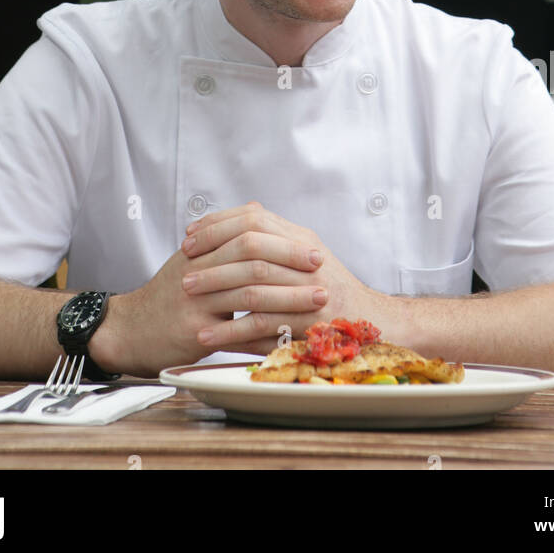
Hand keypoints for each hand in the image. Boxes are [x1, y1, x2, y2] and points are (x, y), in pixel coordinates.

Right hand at [92, 211, 329, 375]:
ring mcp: (196, 301)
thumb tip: (257, 209)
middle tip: (321, 265)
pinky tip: (293, 335)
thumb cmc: (168, 295)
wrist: (131, 330)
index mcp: (201, 249)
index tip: (312, 247)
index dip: (282, 239)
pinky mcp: (194, 331)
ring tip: (318, 300)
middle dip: (291, 260)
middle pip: (252, 257)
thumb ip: (223, 236)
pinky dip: (269, 333)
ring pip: (251, 294)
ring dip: (290, 297)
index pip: (247, 233)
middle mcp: (198, 269)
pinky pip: (239, 333)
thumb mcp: (191, 258)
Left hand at [180, 201, 387, 356]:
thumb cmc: (330, 288)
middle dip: (211, 254)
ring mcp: (307, 290)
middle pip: (250, 246)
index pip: (254, 218)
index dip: (218, 224)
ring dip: (216, 290)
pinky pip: (261, 325)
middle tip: (183, 266)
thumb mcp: (305, 253)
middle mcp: (305, 258)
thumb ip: (275, 236)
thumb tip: (239, 218)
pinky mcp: (305, 324)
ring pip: (253, 284)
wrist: (370, 322)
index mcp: (301, 238)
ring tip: (189, 295)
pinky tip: (207, 335)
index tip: (191, 236)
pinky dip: (230, 331)